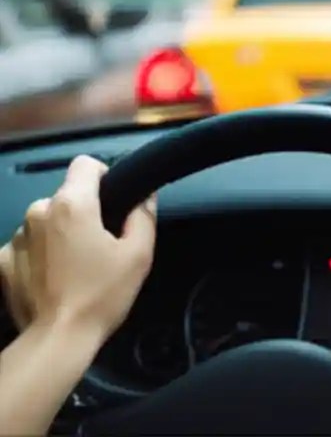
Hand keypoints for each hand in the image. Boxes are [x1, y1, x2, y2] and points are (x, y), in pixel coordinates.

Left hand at [0, 156, 156, 344]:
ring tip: (73, 266)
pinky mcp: (1, 260)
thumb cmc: (102, 294)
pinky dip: (39, 255)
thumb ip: (143, 215)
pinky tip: (51, 278)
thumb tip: (144, 195)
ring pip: (45, 221)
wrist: (58, 339)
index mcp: (73, 205)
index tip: (113, 200)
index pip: (85, 164)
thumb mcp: (139, 255)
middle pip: (66, 196)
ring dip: (58, 234)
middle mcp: (38, 211)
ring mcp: (15, 236)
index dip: (103, 176)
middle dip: (82, 213)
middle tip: (99, 245)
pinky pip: (26, 245)